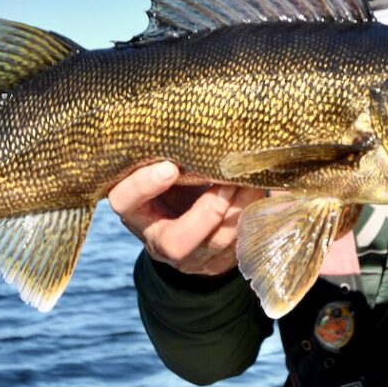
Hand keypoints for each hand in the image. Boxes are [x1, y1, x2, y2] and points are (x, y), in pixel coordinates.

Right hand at [107, 161, 260, 275]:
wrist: (192, 218)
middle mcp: (158, 241)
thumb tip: (194, 124)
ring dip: (239, 209)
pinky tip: (263, 193)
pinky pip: (240, 245)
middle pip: (176, 242)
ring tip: (253, 180)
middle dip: (207, 211)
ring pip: (216, 243)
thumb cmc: (175, 182)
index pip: (124, 202)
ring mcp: (190, 259)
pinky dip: (254, 216)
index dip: (143, 186)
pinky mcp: (218, 263)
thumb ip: (171, 156)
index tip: (170, 167)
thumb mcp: (166, 171)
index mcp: (136, 212)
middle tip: (228, 179)